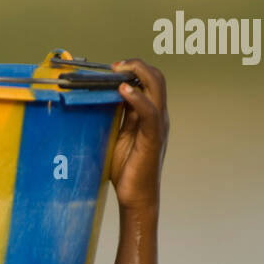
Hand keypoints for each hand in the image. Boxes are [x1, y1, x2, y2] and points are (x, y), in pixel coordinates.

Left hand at [108, 57, 168, 212]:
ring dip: (138, 73)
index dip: (132, 69)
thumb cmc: (126, 170)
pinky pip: (150, 110)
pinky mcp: (154, 137)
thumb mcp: (119, 137)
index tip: (112, 68)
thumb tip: (105, 98)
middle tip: (114, 65)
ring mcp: (158, 125)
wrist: (135, 197)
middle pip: (156, 77)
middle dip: (136, 65)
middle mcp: (158, 115)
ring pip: (156, 86)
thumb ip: (118, 117)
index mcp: (151, 114)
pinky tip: (123, 90)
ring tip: (118, 70)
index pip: (148, 81)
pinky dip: (137, 97)